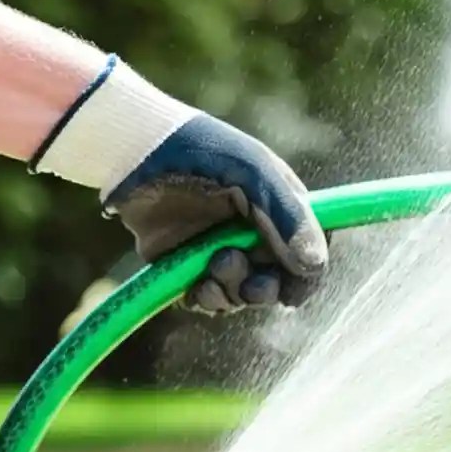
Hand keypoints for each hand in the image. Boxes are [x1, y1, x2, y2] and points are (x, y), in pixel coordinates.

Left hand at [31, 55, 328, 314]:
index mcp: (279, 208)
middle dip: (265, 290)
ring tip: (214, 266)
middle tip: (251, 285)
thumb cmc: (202, 151)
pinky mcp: (186, 266)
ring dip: (233, 292)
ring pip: (241, 295)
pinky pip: (207, 299)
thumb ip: (289, 219)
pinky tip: (197, 285)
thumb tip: (315, 266)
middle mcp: (254, 233)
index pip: (310, 250)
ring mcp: (220, 250)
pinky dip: (207, 300)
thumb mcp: (255, 176)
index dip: (307, 276)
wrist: (135, 153)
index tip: (294, 293)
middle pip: (277, 282)